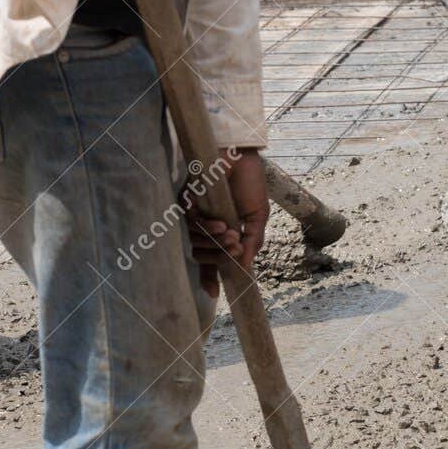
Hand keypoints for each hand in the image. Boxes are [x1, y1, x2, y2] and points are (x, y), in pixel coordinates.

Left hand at [186, 148, 268, 297]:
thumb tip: (245, 267)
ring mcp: (196, 213)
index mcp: (222, 231)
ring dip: (215, 242)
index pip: (212, 258)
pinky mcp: (188, 199)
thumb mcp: (258, 217)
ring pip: (196, 241)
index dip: (211, 276)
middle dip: (220, 256)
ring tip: (233, 234)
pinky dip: (207, 228)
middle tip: (236, 246)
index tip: (214, 294)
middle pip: (202, 254)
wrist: (243, 155)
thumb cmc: (250, 182)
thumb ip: (253, 242)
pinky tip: (222, 225)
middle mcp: (206, 225)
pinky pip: (192, 222)